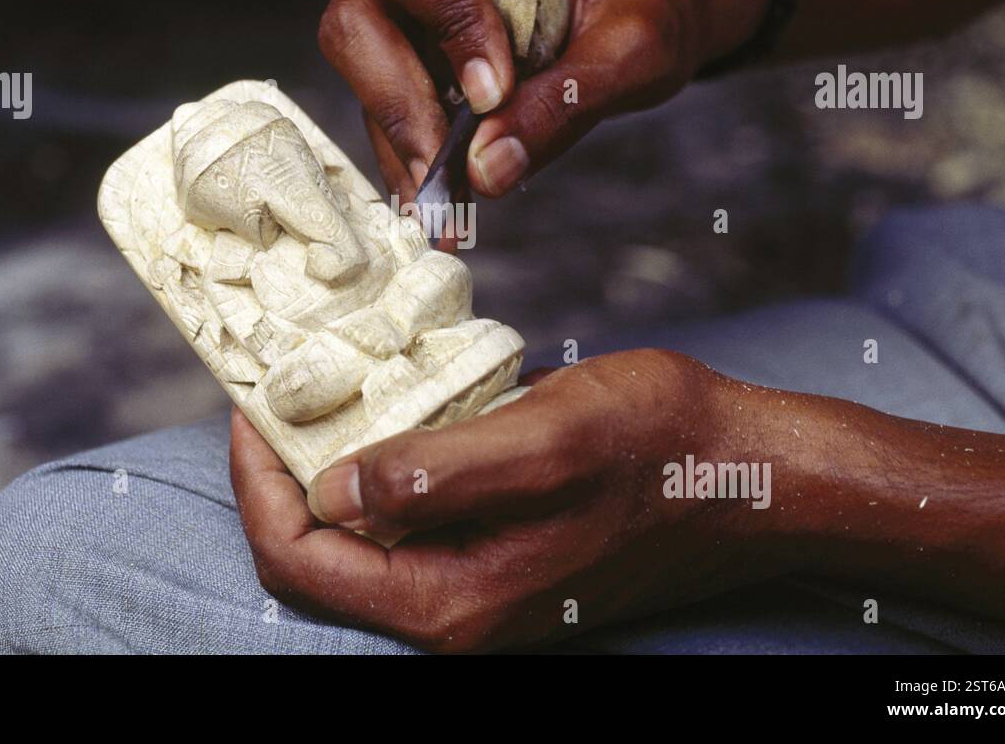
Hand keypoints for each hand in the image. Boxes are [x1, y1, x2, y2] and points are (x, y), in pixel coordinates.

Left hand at [229, 349, 790, 651]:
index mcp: (454, 599)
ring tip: (325, 394)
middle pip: (321, 557)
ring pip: (362, 538)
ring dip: (332, 468)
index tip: (253, 407)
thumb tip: (331, 488)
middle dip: (285, 476)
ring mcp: (479, 588)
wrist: (750, 474)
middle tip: (280, 394)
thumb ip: (435, 472)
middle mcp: (458, 611)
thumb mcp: (547, 440)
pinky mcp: (499, 557)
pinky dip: (384, 469)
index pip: (303, 560)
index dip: (260, 484)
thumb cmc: (663, 449)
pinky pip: (411, 523)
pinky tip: (394, 413)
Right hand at [317, 0, 770, 198]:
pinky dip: (413, 162)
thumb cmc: (650, 5)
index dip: (443, 26)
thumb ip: (563, 103)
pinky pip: (390, 112)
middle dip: (400, 104)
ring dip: (402, 148)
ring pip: (366, 77)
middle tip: (447, 175)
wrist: (654, 16)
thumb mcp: (633, 50)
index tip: (493, 93)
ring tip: (448, 211)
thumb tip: (487, 168)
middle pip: (359, 20)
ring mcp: (413, 8)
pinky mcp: (415, 60)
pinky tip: (444, 202)